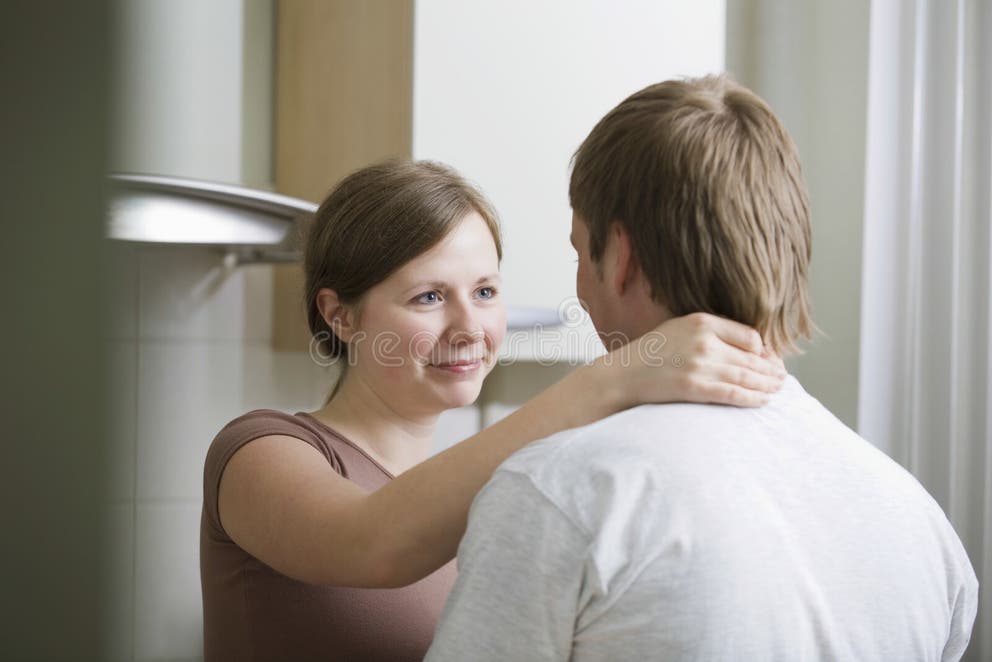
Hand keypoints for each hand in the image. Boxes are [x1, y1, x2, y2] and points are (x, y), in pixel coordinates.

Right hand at [598, 312, 785, 408]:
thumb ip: (710, 332)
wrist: (622, 375)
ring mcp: (700, 365)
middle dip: (771, 371)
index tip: (769, 361)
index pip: (750, 336)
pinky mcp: (694, 387)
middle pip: (753, 358)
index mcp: (702, 321)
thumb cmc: (651, 352)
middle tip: (782, 379)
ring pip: (747, 376)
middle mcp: (704, 341)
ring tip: (777, 390)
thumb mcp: (680, 328)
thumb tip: (749, 346)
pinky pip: (734, 394)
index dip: (765, 351)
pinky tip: (762, 400)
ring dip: (767, 386)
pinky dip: (753, 398)